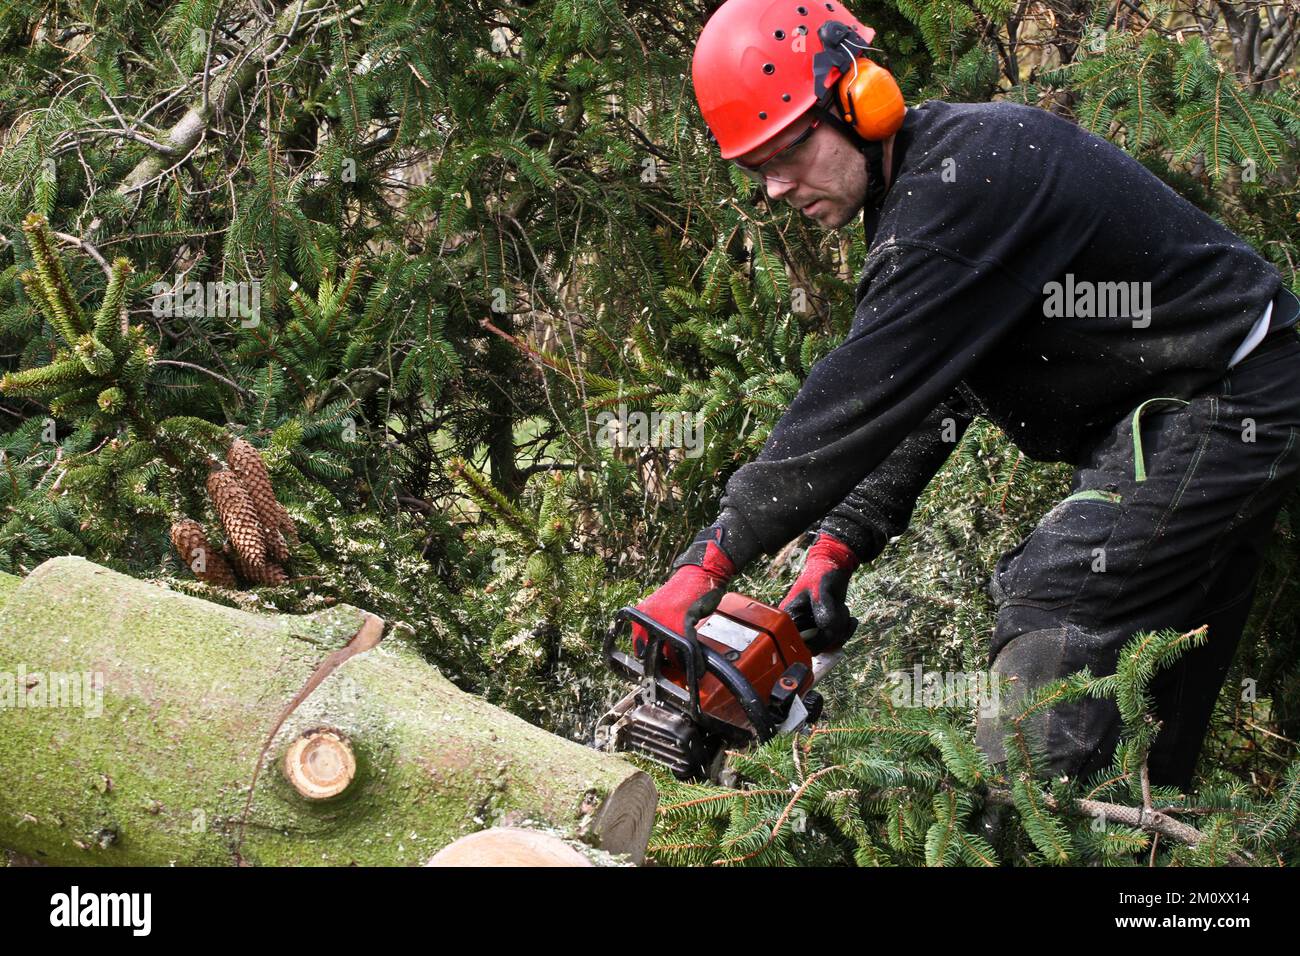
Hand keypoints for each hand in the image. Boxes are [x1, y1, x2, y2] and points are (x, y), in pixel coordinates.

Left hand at [632, 526, 736, 658]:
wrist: (699, 574)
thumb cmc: (682, 593)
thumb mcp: (660, 610)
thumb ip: (655, 628)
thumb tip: (659, 655)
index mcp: (640, 616)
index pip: (639, 649)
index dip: (652, 661)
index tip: (661, 667)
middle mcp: (649, 618)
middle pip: (654, 654)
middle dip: (666, 665)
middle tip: (676, 669)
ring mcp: (666, 620)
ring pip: (670, 654)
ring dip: (680, 665)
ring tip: (687, 668)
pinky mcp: (684, 621)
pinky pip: (687, 647)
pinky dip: (694, 660)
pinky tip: (699, 667)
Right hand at [780, 532, 860, 652]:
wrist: (834, 565)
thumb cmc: (823, 573)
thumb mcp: (822, 590)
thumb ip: (824, 612)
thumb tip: (828, 633)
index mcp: (788, 617)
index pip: (800, 644)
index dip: (818, 642)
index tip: (833, 630)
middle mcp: (797, 626)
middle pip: (816, 647)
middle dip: (834, 634)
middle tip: (842, 614)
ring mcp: (811, 628)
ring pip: (828, 645)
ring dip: (841, 630)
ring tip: (843, 610)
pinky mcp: (822, 629)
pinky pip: (836, 641)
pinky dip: (846, 631)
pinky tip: (850, 618)